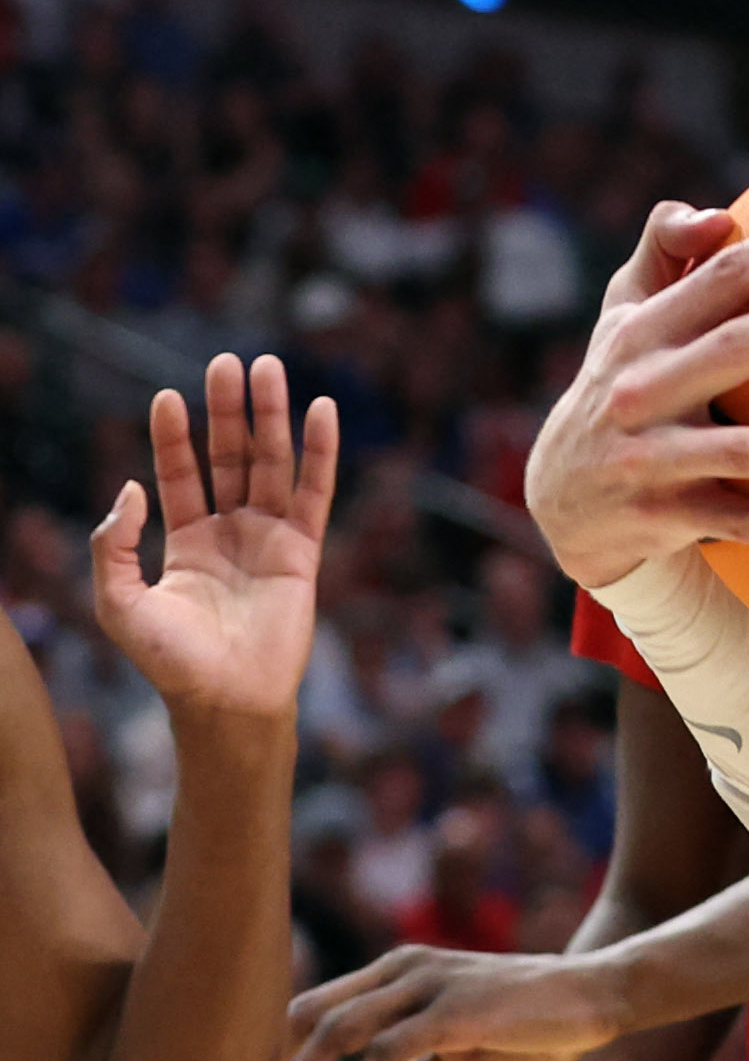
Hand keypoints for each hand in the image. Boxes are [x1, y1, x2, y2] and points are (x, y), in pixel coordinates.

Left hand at [95, 354, 337, 719]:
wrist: (226, 698)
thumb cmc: (170, 661)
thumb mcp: (119, 602)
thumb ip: (116, 544)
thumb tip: (132, 488)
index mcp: (185, 543)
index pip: (179, 475)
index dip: (172, 437)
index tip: (168, 397)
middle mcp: (229, 532)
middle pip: (230, 457)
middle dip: (227, 411)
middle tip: (226, 363)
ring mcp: (269, 538)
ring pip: (271, 464)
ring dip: (270, 416)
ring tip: (266, 368)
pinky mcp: (304, 550)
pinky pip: (315, 490)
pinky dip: (320, 449)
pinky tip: (321, 410)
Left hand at [271, 945, 634, 1060]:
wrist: (598, 996)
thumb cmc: (527, 1027)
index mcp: (399, 972)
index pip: (314, 1005)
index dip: (278, 1050)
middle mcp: (406, 968)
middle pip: (312, 1012)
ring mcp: (431, 984)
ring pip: (341, 1027)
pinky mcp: (456, 1008)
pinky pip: (391, 1048)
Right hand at [525, 201, 748, 591]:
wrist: (560, 497)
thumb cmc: (622, 382)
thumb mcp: (623, 315)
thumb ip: (663, 252)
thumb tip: (717, 214)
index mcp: (644, 332)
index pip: (722, 276)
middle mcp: (643, 388)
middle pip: (736, 347)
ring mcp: (653, 456)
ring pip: (743, 450)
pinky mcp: (666, 516)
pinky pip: (740, 525)